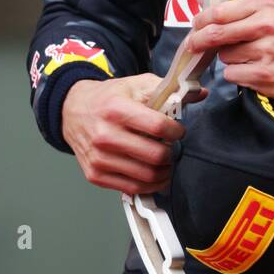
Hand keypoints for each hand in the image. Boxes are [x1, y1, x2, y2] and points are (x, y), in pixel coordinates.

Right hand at [61, 72, 206, 196]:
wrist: (72, 111)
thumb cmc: (108, 98)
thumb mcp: (136, 85)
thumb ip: (169, 90)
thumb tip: (200, 93)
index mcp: (115, 109)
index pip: (158, 127)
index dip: (176, 131)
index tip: (178, 131)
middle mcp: (105, 136)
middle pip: (155, 156)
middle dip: (172, 154)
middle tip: (172, 149)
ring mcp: (99, 158)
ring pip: (146, 176)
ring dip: (164, 172)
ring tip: (165, 162)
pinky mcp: (95, 175)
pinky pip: (131, 188)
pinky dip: (149, 185)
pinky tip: (153, 174)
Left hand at [187, 0, 273, 103]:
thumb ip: (245, 6)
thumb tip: (205, 4)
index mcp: (267, 5)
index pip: (220, 11)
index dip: (202, 20)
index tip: (197, 25)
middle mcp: (266, 25)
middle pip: (216, 33)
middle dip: (199, 40)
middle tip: (194, 44)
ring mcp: (265, 51)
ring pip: (224, 56)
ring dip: (229, 59)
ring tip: (250, 57)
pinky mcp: (264, 74)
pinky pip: (232, 74)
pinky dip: (238, 75)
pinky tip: (254, 70)